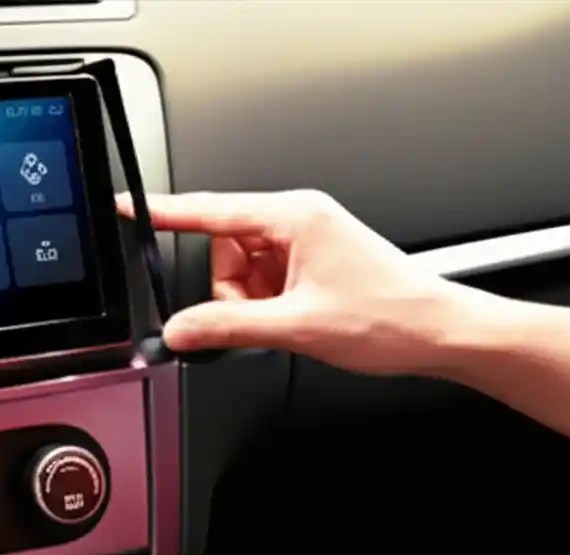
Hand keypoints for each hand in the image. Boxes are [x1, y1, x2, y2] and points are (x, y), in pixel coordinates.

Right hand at [120, 190, 469, 375]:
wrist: (440, 331)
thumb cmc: (391, 316)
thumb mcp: (297, 326)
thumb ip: (229, 327)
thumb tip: (182, 329)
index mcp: (295, 216)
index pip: (211, 211)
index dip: (164, 212)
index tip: (128, 208)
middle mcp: (299, 220)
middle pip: (224, 249)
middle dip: (231, 290)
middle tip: (262, 317)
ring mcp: (306, 240)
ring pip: (242, 268)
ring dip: (250, 301)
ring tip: (289, 321)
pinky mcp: (312, 261)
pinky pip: (263, 280)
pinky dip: (266, 304)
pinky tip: (293, 320)